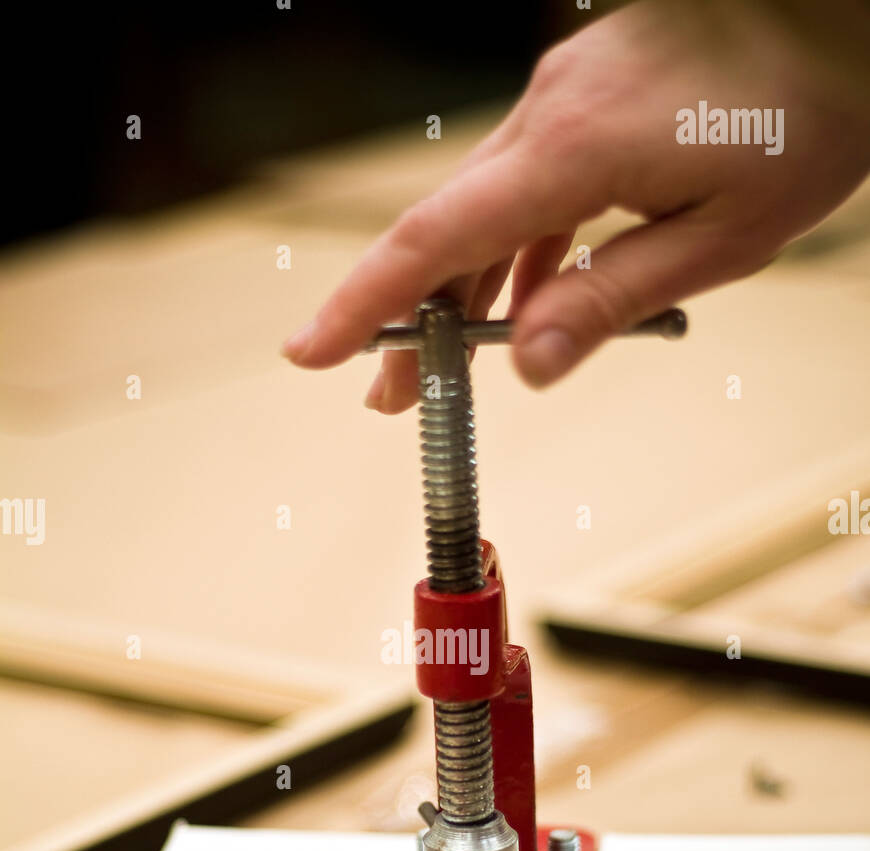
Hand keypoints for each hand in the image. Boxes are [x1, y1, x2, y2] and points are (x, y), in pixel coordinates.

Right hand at [283, 1, 869, 410]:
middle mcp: (551, 113)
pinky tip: (525, 300)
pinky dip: (518, 249)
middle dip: (408, 320)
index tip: (310, 350)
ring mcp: (565, 99)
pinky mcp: (588, 97)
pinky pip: (531, 185)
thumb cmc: (810, 107)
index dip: (364, 302)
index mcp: (575, 150)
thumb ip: (613, 298)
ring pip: (486, 210)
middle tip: (385, 393)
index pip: (435, 240)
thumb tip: (529, 362)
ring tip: (451, 365)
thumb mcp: (723, 235)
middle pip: (446, 230)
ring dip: (464, 290)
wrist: (842, 13)